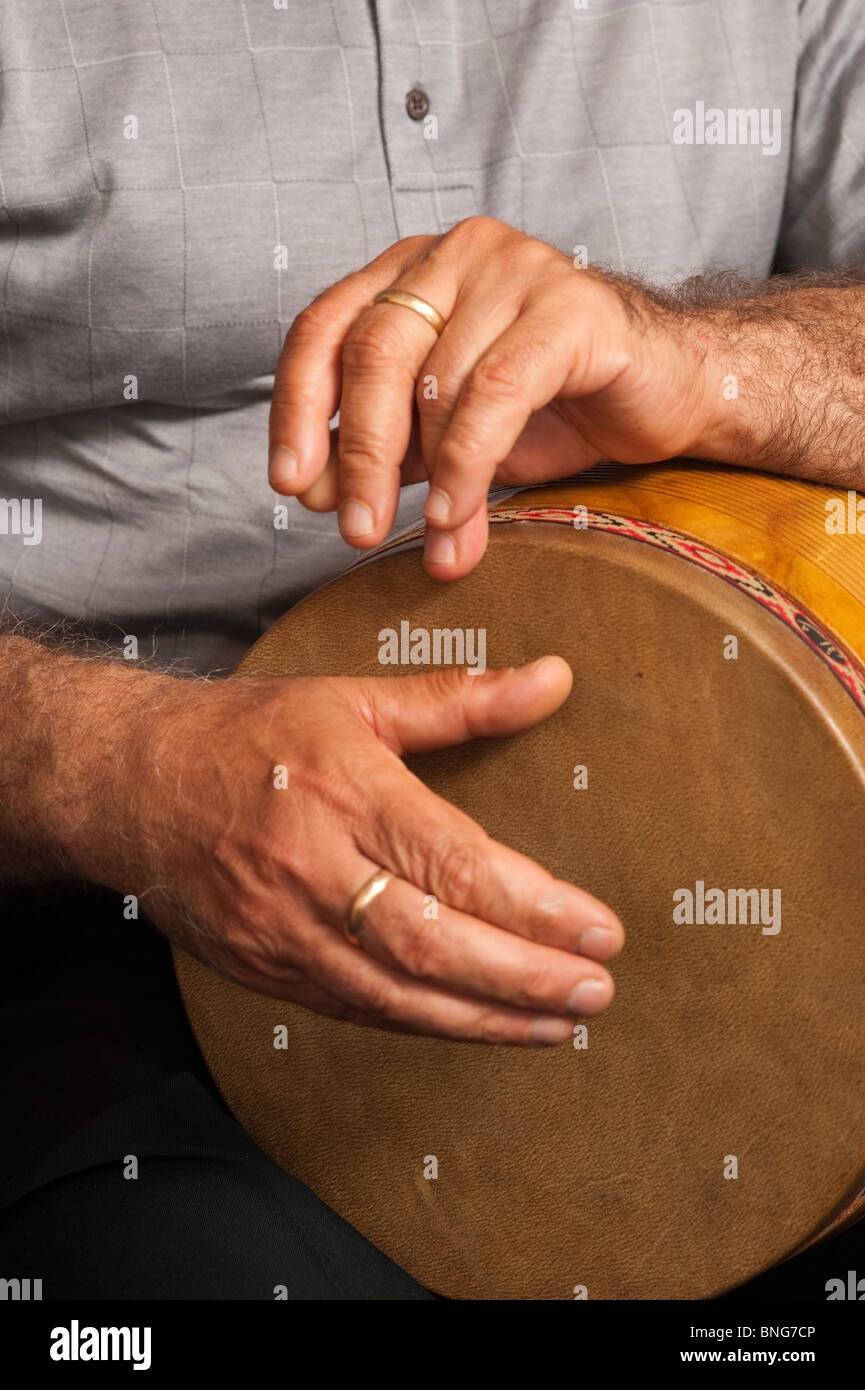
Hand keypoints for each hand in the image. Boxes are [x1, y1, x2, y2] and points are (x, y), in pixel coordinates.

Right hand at [66, 658, 622, 1045]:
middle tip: (597, 992)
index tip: (601, 931)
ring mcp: (283, 928)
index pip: (457, 865)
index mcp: (345, 790)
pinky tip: (478, 1025)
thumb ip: (459, 700)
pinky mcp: (264, 967)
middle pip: (435, 944)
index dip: (537, 909)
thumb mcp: (352, 698)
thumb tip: (553, 680)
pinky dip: (426, 1024)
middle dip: (526, 978)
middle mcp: (314, 867)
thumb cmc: (247, 734)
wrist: (128, 783)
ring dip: (487, 1019)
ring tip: (558, 1026)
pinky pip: (357, 1010)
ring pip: (399, 995)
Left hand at [268, 217, 722, 577]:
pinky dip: (469, 462)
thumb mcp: (448, 435)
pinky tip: (461, 514)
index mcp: (411, 274)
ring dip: (426, 476)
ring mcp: (515, 269)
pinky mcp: (570, 306)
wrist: (666, 392)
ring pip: (437, 377)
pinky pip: (497, 391)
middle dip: (358, 452)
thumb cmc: (555, 405)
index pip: (324, 328)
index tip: (290, 484)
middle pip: (372, 350)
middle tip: (357, 530)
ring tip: (433, 538)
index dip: (296, 408)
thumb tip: (317, 496)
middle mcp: (455, 256)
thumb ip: (388, 452)